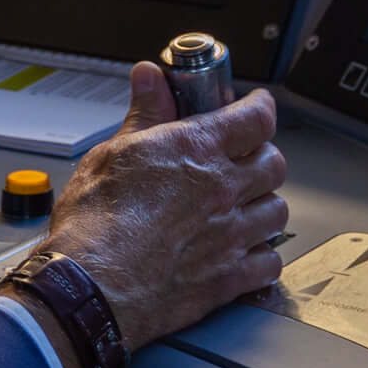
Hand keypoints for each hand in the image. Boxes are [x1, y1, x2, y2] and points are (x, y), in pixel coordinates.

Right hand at [37, 64, 288, 352]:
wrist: (90, 288)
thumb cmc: (93, 225)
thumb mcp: (111, 154)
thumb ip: (144, 115)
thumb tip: (150, 79)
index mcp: (197, 150)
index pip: (256, 118)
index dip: (260, 108)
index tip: (255, 108)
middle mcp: (223, 190)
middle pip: (274, 164)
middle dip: (262, 157)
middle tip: (244, 161)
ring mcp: (231, 235)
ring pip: (277, 211)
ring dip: (264, 205)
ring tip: (244, 207)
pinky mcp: (229, 278)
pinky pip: (270, 262)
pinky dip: (262, 256)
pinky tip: (244, 252)